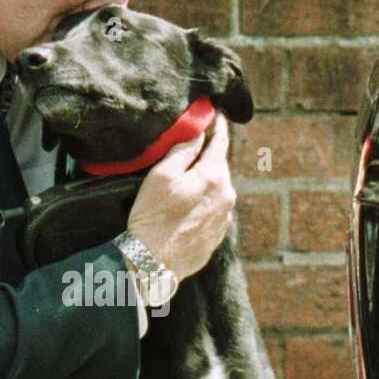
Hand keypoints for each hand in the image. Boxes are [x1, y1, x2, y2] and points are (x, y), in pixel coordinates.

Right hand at [126, 115, 235, 280]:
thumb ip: (183, 149)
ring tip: (183, 184)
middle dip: (207, 157)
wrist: (152, 264)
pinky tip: (184, 210)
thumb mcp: (161, 175)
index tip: (214, 114)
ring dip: (204, 183)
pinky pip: (213, 211)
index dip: (216, 126)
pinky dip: (202, 205)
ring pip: (217, 190)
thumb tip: (199, 132)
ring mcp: (224, 220)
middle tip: (191, 149)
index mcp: (214, 178)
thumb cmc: (152, 217)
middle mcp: (227, 197)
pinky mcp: (217, 237)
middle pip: (219, 167)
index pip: (220, 142)